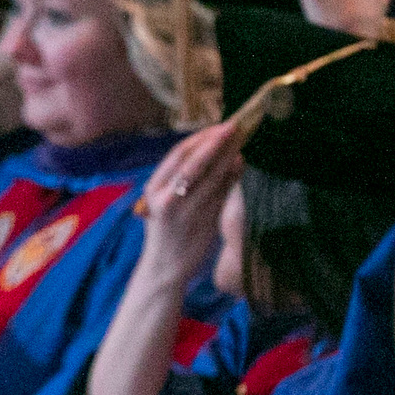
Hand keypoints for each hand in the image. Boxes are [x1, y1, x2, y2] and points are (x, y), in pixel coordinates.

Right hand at [136, 120, 244, 284]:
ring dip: (228, 156)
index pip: (179, 154)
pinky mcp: (200, 222)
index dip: (200, 138)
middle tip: (234, 126)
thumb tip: (213, 152)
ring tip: (240, 142)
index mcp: (153, 188)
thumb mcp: (163, 204)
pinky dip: (231, 177)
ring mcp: (183, 210)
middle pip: (194, 161)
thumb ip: (181, 181)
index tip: (217, 127)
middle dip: (216, 142)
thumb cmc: (167, 232)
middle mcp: (165, 197)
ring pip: (210, 176)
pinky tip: (240, 165)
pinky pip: (220, 193)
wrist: (165, 268)